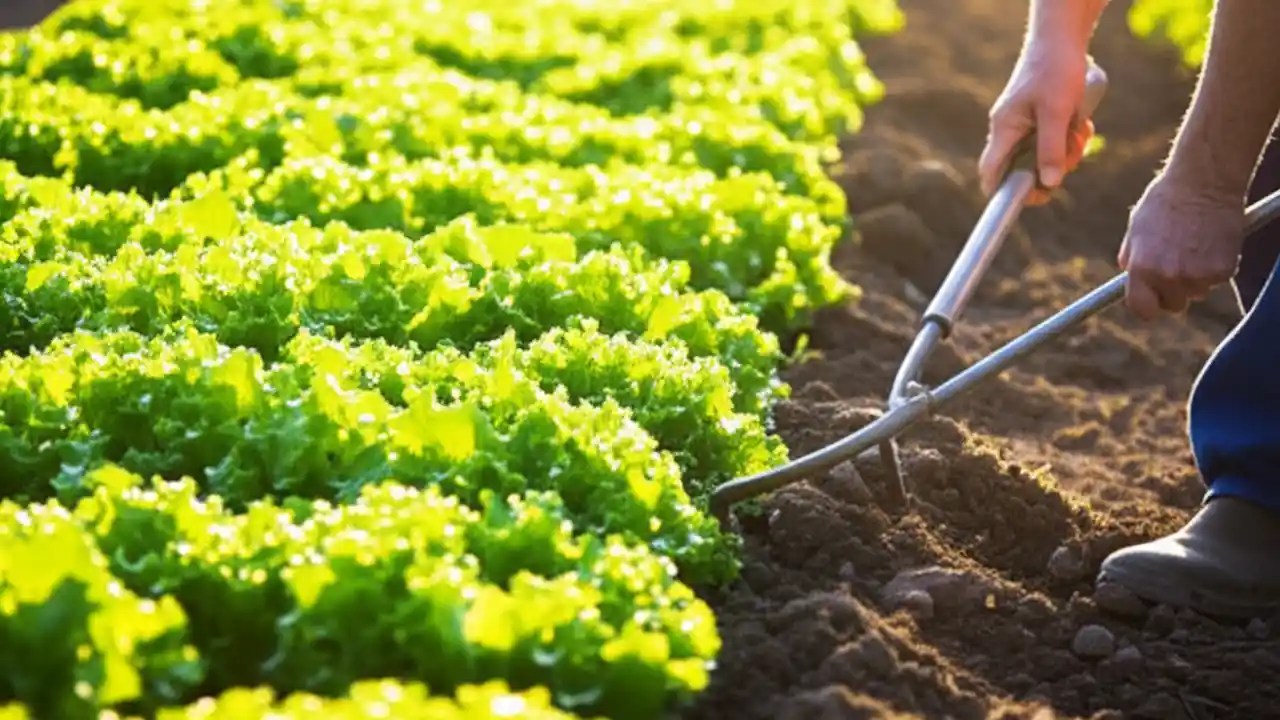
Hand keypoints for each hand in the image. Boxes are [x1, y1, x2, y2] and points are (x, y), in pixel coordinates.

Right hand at [978, 39, 1094, 204]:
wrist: (1063, 38)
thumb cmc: (1055, 69)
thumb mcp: (1057, 111)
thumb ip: (1051, 149)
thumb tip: (1050, 183)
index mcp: (1004, 129)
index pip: (991, 173)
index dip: (1005, 193)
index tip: (1034, 198)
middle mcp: (1010, 131)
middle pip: (1024, 169)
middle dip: (1052, 167)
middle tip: (1072, 153)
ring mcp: (1026, 126)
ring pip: (1044, 156)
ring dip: (1067, 150)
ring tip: (1079, 129)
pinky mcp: (1041, 120)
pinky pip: (1054, 142)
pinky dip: (1070, 137)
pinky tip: (1080, 122)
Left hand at [1118, 174, 1243, 320]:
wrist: (1204, 181)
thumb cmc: (1166, 200)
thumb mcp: (1137, 228)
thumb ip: (1132, 257)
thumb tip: (1129, 276)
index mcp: (1141, 267)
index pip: (1142, 309)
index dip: (1148, 306)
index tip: (1152, 300)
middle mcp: (1168, 276)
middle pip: (1173, 305)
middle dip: (1174, 291)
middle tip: (1179, 266)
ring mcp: (1197, 275)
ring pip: (1197, 292)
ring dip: (1196, 277)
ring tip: (1195, 246)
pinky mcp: (1222, 270)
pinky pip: (1217, 279)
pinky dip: (1216, 266)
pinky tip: (1211, 242)